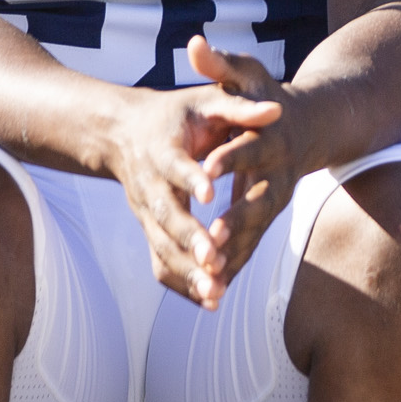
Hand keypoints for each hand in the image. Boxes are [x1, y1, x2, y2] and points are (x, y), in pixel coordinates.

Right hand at [104, 56, 281, 308]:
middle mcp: (149, 185)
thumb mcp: (207, 100)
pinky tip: (210, 301)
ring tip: (215, 293)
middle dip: (189, 240)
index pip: (175, 166)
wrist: (123, 131)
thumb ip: (239, 107)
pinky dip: (183, 283)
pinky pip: (163, 262)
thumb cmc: (177, 113)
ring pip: (163, 247)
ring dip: (187, 271)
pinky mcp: (151, 230)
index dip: (191, 178)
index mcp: (162, 149)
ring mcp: (146, 212)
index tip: (210, 193)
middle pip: (166, 216)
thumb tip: (277, 111)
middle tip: (213, 260)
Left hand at [190, 37, 315, 294]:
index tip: (208, 171)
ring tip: (209, 275)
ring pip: (255, 230)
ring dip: (234, 252)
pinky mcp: (268, 216)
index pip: (248, 147)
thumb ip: (220, 63)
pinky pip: (251, 245)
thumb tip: (194, 43)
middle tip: (210, 237)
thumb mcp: (247, 74)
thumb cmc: (270, 95)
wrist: (309, 125)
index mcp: (268, 136)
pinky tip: (212, 290)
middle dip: (234, 219)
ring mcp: (274, 197)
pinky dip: (234, 266)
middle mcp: (276, 171)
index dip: (229, 159)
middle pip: (256, 198)